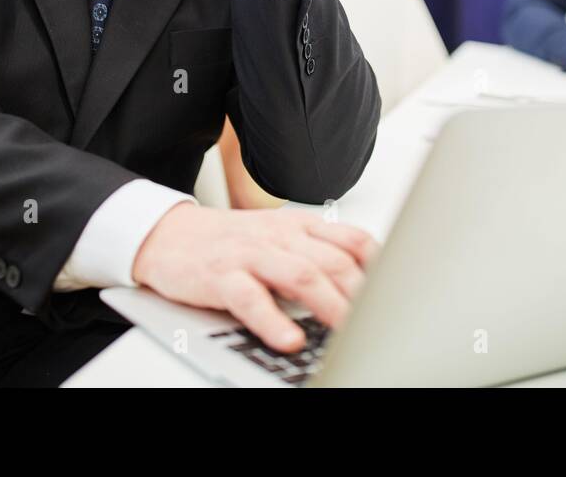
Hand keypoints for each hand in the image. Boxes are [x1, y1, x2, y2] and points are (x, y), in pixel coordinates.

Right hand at [131, 204, 379, 352]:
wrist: (168, 235)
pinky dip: (272, 320)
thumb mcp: (279, 239)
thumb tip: (366, 285)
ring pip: (301, 275)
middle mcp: (280, 237)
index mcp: (300, 227)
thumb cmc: (230, 242)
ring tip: (348, 331)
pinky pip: (251, 298)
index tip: (398, 292)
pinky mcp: (222, 276)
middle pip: (334, 261)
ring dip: (330, 304)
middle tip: (380, 321)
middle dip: (362, 293)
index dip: (381, 267)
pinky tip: (289, 338)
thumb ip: (318, 255)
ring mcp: (251, 255)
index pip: (353, 240)